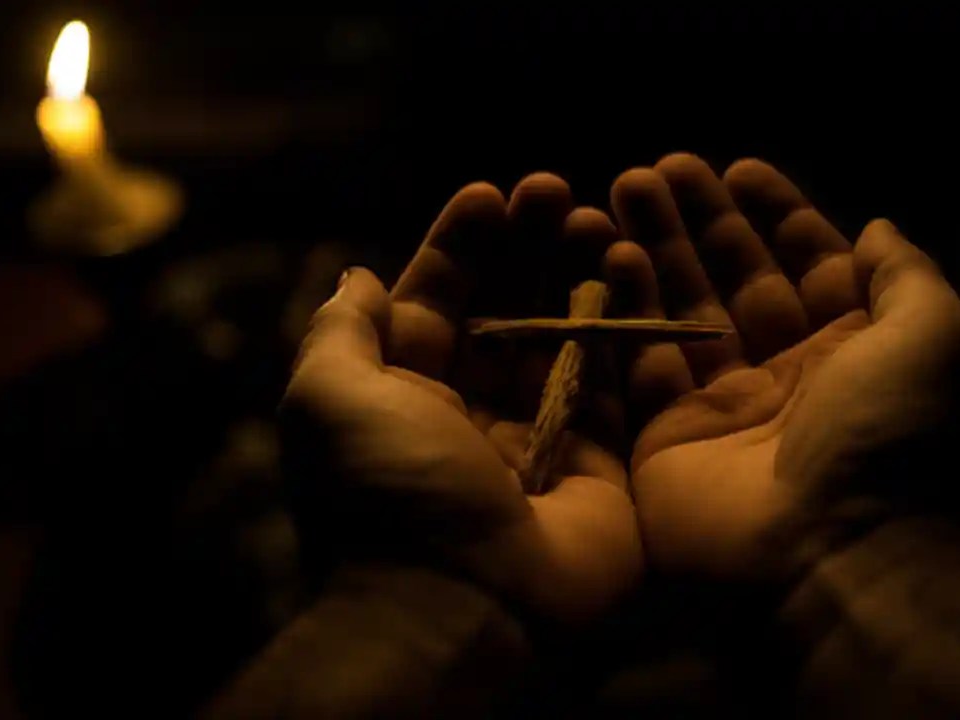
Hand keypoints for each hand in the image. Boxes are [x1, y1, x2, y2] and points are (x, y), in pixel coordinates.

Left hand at [282, 175, 641, 621]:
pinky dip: (627, 333)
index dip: (458, 248)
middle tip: (553, 193)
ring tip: (596, 219)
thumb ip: (341, 334)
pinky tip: (631, 277)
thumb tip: (356, 277)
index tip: (489, 195)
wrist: (461, 605)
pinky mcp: (602, 468)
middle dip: (526, 250)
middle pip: (506, 315)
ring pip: (565, 343)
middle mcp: (472, 417)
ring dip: (579, 278)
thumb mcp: (328, 400)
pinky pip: (619, 390)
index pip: (435, 306)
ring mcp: (541, 442)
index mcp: (404, 401)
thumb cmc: (388, 494)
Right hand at [605, 154, 959, 581]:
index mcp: (853, 349)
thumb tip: (876, 226)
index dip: (775, 213)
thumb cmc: (890, 433)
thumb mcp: (935, 337)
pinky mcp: (668, 437)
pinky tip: (612, 254)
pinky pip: (642, 361)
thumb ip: (905, 275)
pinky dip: (625, 309)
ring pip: (684, 310)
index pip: (809, 263)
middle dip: (702, 220)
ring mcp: (725, 405)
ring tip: (623, 188)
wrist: (833, 551)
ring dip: (656, 248)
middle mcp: (788, 372)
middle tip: (661, 167)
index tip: (737, 167)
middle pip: (737, 277)